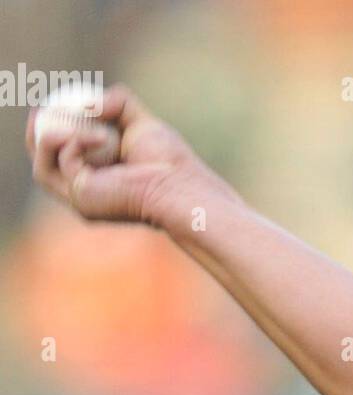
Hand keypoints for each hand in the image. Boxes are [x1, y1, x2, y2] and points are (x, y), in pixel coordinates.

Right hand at [26, 83, 228, 229]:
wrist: (181, 187)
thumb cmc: (168, 161)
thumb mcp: (138, 122)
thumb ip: (117, 103)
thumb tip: (89, 103)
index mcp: (95, 179)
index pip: (56, 155)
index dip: (47, 129)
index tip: (49, 106)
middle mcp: (84, 194)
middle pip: (40, 158)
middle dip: (38, 130)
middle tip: (44, 108)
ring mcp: (80, 199)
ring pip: (42, 158)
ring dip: (58, 131)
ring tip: (93, 125)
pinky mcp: (81, 197)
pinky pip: (62, 156)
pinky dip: (78, 138)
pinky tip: (104, 138)